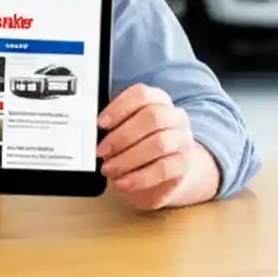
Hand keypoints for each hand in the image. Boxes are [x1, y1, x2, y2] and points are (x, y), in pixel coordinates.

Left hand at [96, 83, 220, 209]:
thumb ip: (114, 128)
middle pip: (153, 117)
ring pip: (159, 144)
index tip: (101, 123)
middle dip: (122, 135)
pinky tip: (123, 182)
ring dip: (128, 158)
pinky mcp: (183, 164)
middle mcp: (174, 117)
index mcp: (158, 100)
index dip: (120, 107)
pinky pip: (163, 169)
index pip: (142, 94)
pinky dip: (139, 177)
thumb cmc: (142, 146)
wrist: (170, 172)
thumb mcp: (128, 132)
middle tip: (101, 151)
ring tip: (110, 169)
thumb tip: (94, 134)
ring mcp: (182, 140)